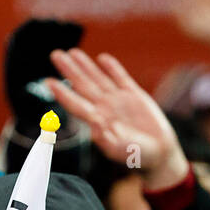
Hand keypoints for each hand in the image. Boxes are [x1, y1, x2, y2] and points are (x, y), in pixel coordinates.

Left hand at [46, 49, 190, 190]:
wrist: (160, 154)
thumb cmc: (138, 157)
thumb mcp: (121, 150)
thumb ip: (106, 138)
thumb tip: (93, 125)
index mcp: (98, 122)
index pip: (76, 104)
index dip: (62, 93)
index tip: (48, 81)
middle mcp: (105, 109)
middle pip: (83, 86)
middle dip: (69, 70)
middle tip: (55, 54)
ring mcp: (118, 101)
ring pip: (98, 78)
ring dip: (85, 65)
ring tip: (72, 52)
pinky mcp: (134, 95)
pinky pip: (120, 78)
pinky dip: (112, 68)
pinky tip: (102, 58)